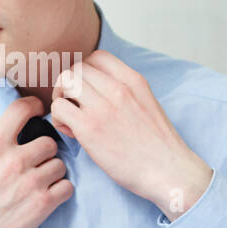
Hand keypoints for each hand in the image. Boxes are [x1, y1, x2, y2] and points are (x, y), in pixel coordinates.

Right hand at [0, 96, 73, 227]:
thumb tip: (0, 136)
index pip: (20, 110)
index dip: (33, 105)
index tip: (38, 109)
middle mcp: (14, 161)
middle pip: (49, 141)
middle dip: (44, 151)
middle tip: (36, 162)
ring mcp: (31, 183)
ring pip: (60, 164)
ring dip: (52, 172)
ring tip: (40, 182)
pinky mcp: (42, 205)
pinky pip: (67, 187)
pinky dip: (60, 191)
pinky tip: (48, 195)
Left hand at [50, 49, 210, 219]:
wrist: (168, 171)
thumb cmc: (158, 145)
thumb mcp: (147, 104)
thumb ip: (126, 92)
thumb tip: (98, 91)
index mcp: (133, 80)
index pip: (97, 57)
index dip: (86, 72)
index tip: (88, 91)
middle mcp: (118, 88)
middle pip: (76, 68)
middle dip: (70, 85)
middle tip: (75, 107)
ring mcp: (103, 107)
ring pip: (64, 82)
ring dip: (61, 99)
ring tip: (71, 119)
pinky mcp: (89, 128)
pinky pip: (58, 108)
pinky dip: (59, 119)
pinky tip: (72, 132)